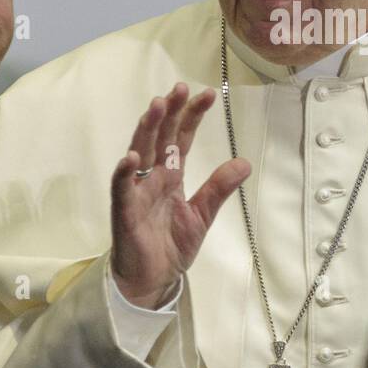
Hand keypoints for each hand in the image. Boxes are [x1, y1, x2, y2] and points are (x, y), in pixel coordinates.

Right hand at [109, 83, 250, 308]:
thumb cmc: (171, 246)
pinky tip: (131, 156)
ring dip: (147, 130)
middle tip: (180, 88)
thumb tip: (244, 162)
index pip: (182, 138)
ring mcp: (136, 191)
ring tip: (157, 106)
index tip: (207, 94)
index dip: (192, 116)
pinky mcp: (124, 212)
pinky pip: (122, 189)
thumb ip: (218, 188)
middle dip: (169, 112)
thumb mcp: (202, 214)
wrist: (153, 280)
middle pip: (160, 137)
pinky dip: (124, 173)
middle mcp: (151, 177)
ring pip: (140, 153)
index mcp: (171, 175)